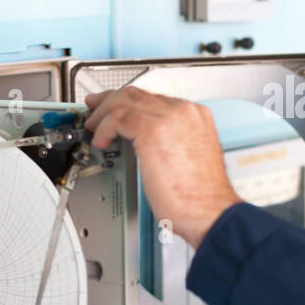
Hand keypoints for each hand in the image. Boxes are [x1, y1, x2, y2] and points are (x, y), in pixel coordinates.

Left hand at [83, 87, 243, 248]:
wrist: (210, 210)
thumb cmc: (201, 196)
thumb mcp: (189, 157)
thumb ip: (172, 142)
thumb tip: (149, 144)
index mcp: (195, 116)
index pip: (155, 99)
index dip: (131, 104)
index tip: (117, 110)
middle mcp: (184, 111)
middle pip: (138, 93)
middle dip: (111, 99)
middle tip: (96, 109)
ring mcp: (169, 117)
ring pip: (125, 100)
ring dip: (104, 112)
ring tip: (94, 127)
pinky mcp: (152, 129)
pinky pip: (118, 118)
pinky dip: (105, 128)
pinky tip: (101, 141)